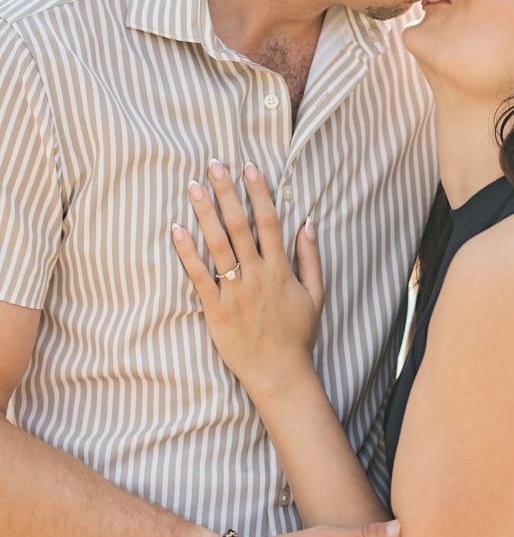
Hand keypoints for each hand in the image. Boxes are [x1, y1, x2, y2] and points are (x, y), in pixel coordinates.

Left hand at [172, 160, 323, 396]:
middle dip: (226, 191)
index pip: (269, 222)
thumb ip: (310, 258)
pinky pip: (197, 276)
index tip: (249, 168)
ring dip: (204, 212)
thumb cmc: (297, 335)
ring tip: (192, 186)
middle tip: (214, 164)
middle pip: (239, 225)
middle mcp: (256, 275)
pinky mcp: (214, 309)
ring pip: (217, 244)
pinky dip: (186, 252)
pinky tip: (176, 229)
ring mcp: (233, 291)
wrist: (279, 373)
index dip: (258, 193)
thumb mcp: (315, 295)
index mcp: (280, 269)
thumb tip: (307, 224)